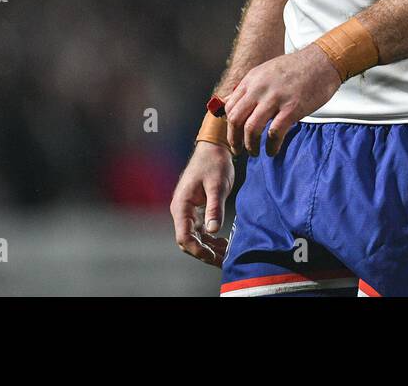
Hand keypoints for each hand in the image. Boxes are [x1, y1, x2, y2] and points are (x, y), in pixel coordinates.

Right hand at [169, 141, 235, 265]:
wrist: (214, 147)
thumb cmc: (214, 163)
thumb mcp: (217, 185)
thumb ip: (214, 207)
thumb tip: (212, 231)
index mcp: (181, 205)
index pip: (184, 237)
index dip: (197, 250)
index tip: (212, 257)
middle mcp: (181, 210)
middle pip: (188, 240)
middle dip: (204, 253)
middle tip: (223, 261)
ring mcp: (187, 210)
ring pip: (194, 237)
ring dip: (208, 247)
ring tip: (226, 255)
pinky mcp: (196, 208)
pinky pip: (199, 229)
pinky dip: (210, 238)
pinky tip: (223, 243)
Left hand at [224, 44, 341, 155]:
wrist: (323, 61)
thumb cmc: (297, 68)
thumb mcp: (266, 71)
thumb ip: (249, 87)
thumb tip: (229, 101)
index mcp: (252, 80)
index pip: (230, 107)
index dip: (229, 126)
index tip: (234, 136)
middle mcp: (259, 88)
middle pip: (235, 119)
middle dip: (234, 139)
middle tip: (239, 150)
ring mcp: (275, 98)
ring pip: (251, 129)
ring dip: (250, 146)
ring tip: (255, 153)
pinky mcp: (292, 108)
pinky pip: (274, 133)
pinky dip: (271, 146)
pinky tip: (272, 150)